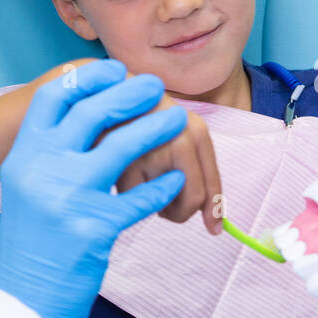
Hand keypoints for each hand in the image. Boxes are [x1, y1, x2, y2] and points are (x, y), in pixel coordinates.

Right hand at [0, 60, 187, 317]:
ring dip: (156, 130)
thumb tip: (90, 111)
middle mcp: (40, 169)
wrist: (22, 296)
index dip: (86, 78)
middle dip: (130, 94)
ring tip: (177, 122)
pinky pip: (140, 199)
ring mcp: (66, 197)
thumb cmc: (30, 240)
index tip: (114, 69)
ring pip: (122, 148)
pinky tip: (177, 181)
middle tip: (155, 88)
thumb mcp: (26, 186)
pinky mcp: (93, 228)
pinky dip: (164, 188)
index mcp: (23, 155)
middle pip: (92, 113)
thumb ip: (48, 151)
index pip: (53, 98)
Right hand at [106, 93, 223, 235]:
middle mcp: (178, 140)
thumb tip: (214, 220)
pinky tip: (120, 174)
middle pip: (191, 200)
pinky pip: (131, 199)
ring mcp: (150, 151)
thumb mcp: (174, 128)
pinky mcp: (121, 160)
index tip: (214, 230)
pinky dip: (127, 195)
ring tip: (140, 183)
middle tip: (164, 206)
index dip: (214, 212)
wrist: (103, 88)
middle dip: (179, 212)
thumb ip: (194, 166)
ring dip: (152, 203)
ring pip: (159, 203)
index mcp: (196, 131)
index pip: (212, 184)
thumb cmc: (141, 113)